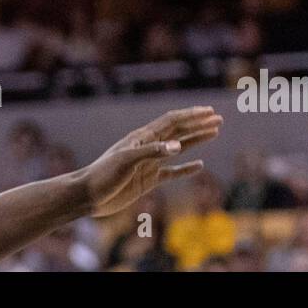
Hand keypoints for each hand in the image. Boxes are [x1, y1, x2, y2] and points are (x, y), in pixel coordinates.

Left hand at [78, 106, 222, 217]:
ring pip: (179, 148)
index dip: (191, 115)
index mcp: (143, 138)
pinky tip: (199, 165)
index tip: (209, 112)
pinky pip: (173, 172)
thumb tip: (177, 146)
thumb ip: (152, 153)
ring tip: (214, 133)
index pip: (172, 122)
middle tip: (219, 119)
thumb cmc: (103, 175)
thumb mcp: (126, 162)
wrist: (89, 195)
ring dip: (197, 140)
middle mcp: (149, 147)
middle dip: (199, 124)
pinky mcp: (149, 180)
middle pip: (179, 131)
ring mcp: (150, 163)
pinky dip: (187, 168)